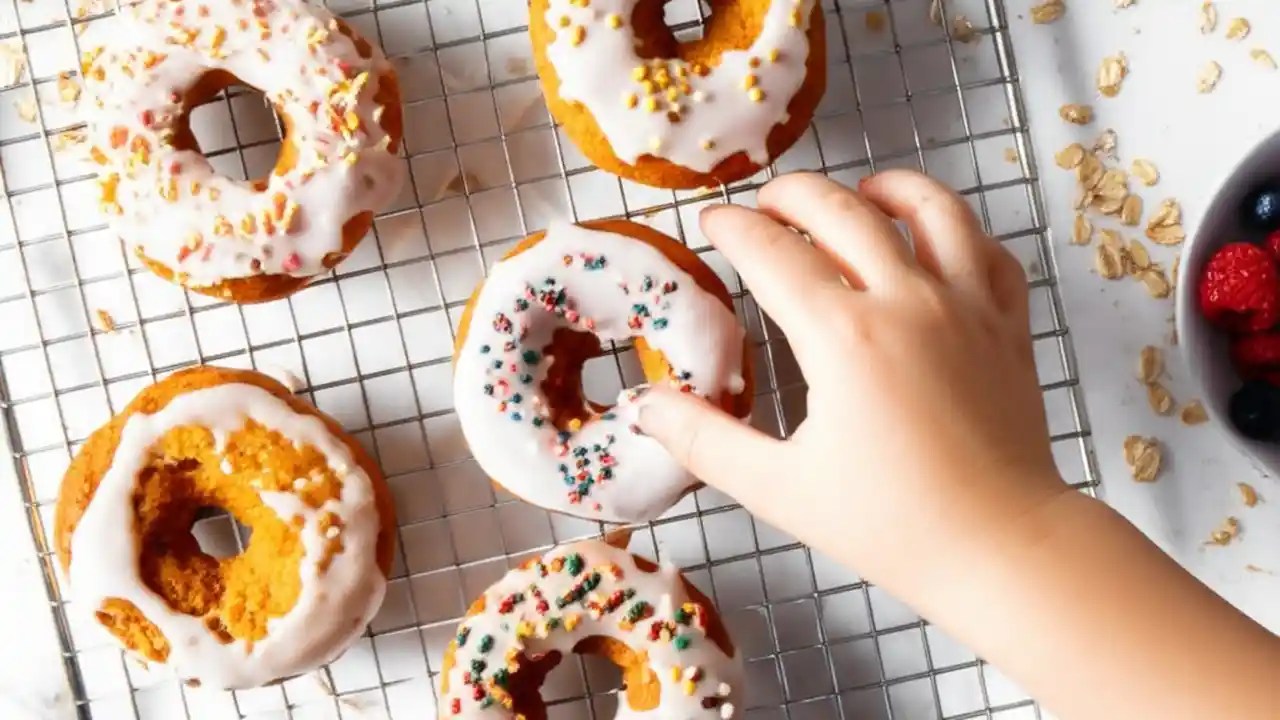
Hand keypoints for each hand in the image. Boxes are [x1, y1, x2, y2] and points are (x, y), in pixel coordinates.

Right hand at [639, 170, 1066, 584]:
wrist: (1002, 547)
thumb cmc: (893, 524)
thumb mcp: (780, 489)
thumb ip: (705, 442)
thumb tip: (645, 407)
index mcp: (844, 336)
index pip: (774, 254)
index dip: (735, 230)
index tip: (713, 222)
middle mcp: (908, 302)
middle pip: (843, 210)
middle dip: (794, 194)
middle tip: (765, 201)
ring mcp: (967, 306)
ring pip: (930, 209)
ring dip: (887, 187)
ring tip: (859, 189)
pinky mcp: (1008, 325)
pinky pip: (988, 249)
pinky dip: (958, 229)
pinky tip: (936, 237)